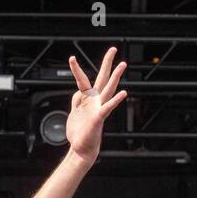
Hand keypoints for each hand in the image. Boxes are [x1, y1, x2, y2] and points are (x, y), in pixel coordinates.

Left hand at [65, 47, 127, 163]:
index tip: (72, 58)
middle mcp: (95, 101)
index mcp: (88, 99)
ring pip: (108, 89)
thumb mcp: (74, 112)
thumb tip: (78, 92)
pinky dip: (115, 101)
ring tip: (123, 64)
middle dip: (107, 63)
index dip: (77, 69)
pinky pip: (108, 107)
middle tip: (113, 49)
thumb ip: (76, 101)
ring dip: (116, 77)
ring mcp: (98, 108)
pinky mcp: (99, 118)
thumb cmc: (79, 132)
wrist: (81, 149)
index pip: (83, 80)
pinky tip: (123, 93)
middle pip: (102, 78)